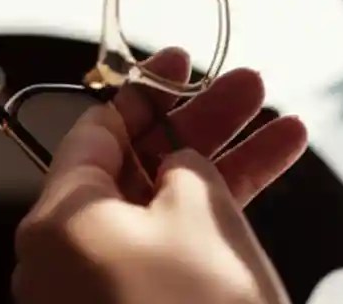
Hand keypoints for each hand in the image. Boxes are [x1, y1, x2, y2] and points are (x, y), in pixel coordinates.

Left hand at [12, 51, 300, 303]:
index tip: (182, 62)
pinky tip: (271, 178)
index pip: (97, 135)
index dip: (147, 92)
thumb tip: (178, 163)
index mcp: (58, 221)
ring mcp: (99, 294)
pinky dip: (215, 219)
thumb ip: (185, 169)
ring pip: (164, 209)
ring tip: (283, 127)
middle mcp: (67, 257)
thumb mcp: (198, 213)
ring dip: (224, 166)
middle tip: (249, 87)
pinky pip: (171, 253)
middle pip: (136, 167)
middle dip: (200, 125)